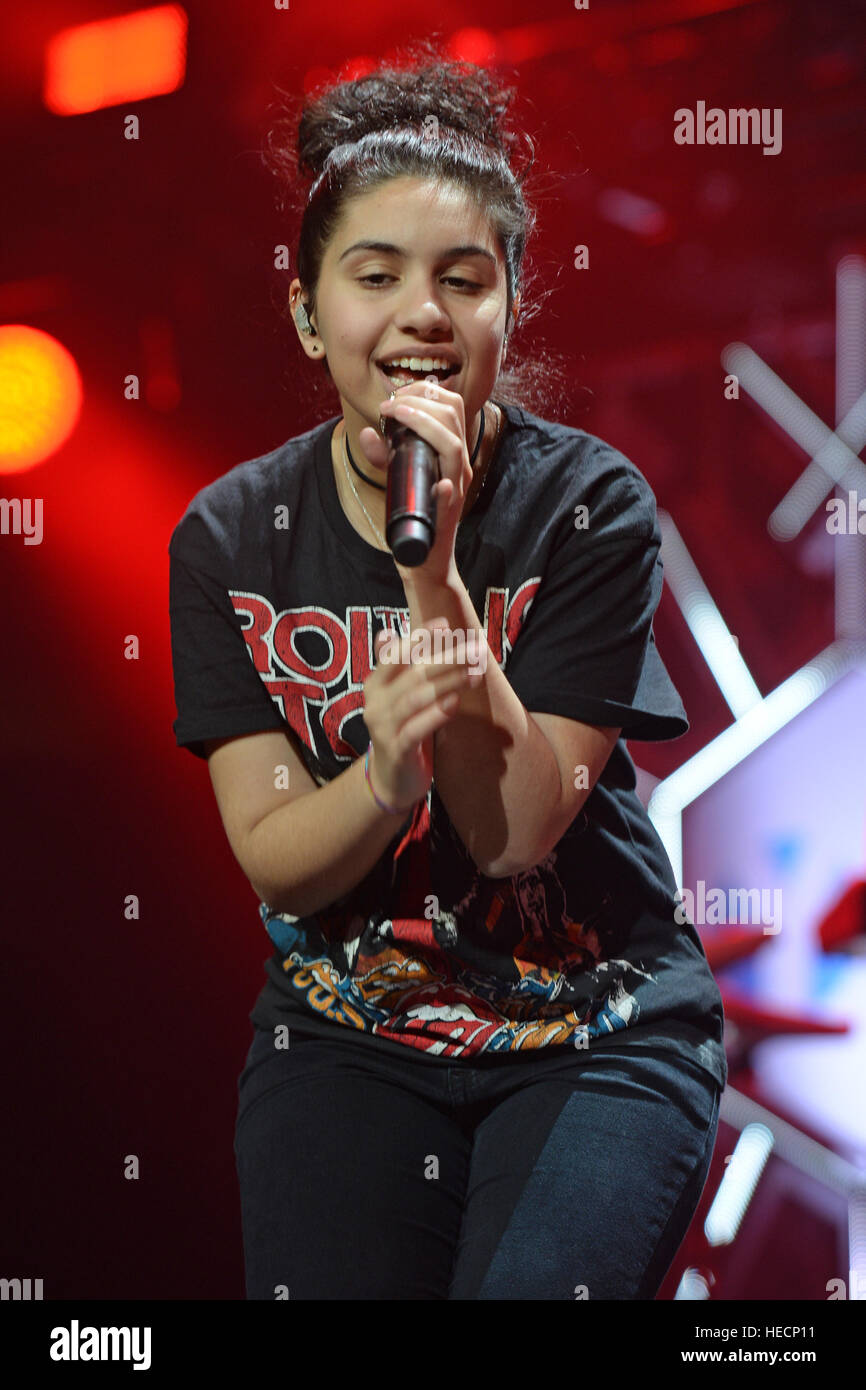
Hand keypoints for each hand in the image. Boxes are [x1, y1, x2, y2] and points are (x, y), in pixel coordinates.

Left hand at [358, 378, 474, 588]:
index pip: (451, 406)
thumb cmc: (413, 513)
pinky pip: (451, 493)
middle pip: (454, 415)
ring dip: (424, 423)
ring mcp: (456, 487)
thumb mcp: (398, 476)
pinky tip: (436, 477)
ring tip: (397, 414)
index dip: (426, 391)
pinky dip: (444, 483)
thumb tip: (367, 433)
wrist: (424, 557)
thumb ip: (384, 455)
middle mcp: (459, 465)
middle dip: (421, 399)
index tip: (396, 395)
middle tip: (392, 403)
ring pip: (453, 445)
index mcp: (452, 451)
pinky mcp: (448, 512)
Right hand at [363, 616, 482, 810]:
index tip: (445, 623)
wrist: (391, 780)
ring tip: (475, 674)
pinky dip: (436, 714)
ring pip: (416, 699)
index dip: (419, 637)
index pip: (395, 654)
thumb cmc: (401, 730)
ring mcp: (383, 728)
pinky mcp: (396, 751)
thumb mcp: (398, 698)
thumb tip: (388, 632)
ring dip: (448, 683)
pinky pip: (415, 729)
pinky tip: (455, 703)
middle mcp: (375, 703)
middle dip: (447, 659)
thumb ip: (399, 668)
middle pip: (413, 674)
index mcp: (375, 685)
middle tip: (476, 650)